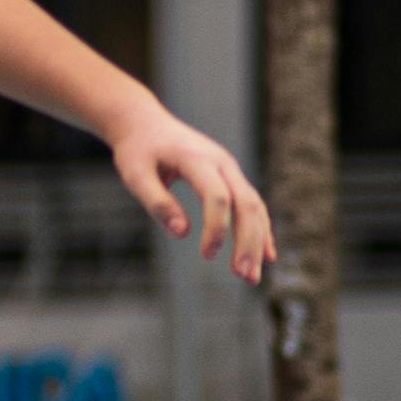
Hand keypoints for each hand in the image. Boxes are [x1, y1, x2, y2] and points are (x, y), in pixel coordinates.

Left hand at [114, 102, 272, 281]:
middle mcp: (221, 161)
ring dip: (257, 241)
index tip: (206, 256)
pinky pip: (252, 204)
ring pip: (255, 205)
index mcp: (197, 158)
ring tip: (252, 277)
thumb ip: (157, 202)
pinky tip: (266, 255)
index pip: (218, 196)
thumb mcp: (135, 175)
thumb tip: (182, 233)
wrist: (145, 123)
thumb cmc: (137, 150)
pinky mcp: (230, 176)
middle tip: (244, 277)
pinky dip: (260, 229)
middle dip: (248, 241)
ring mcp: (230, 168)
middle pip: (246, 203)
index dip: (217, 228)